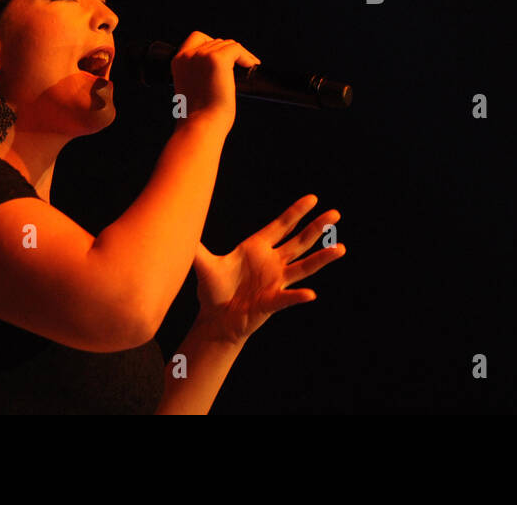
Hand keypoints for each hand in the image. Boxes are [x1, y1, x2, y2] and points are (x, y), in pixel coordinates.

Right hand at [171, 31, 260, 132]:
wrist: (201, 125)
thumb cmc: (199, 115)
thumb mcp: (193, 87)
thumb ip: (199, 72)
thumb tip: (222, 66)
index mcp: (178, 61)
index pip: (197, 37)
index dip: (212, 45)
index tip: (223, 60)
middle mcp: (188, 54)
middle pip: (216, 42)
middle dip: (229, 53)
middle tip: (241, 66)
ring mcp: (203, 55)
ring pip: (228, 45)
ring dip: (240, 55)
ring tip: (248, 66)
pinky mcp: (218, 59)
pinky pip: (237, 49)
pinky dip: (246, 56)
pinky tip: (251, 65)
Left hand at [192, 195, 345, 343]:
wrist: (215, 319)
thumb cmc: (213, 290)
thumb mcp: (205, 265)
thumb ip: (196, 246)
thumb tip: (177, 220)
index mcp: (258, 247)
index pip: (282, 225)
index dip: (296, 212)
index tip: (313, 198)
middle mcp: (272, 262)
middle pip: (300, 241)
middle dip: (317, 228)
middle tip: (335, 214)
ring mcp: (275, 281)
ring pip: (304, 267)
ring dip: (322, 258)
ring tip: (340, 249)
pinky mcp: (272, 301)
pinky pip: (287, 298)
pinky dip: (298, 296)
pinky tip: (310, 294)